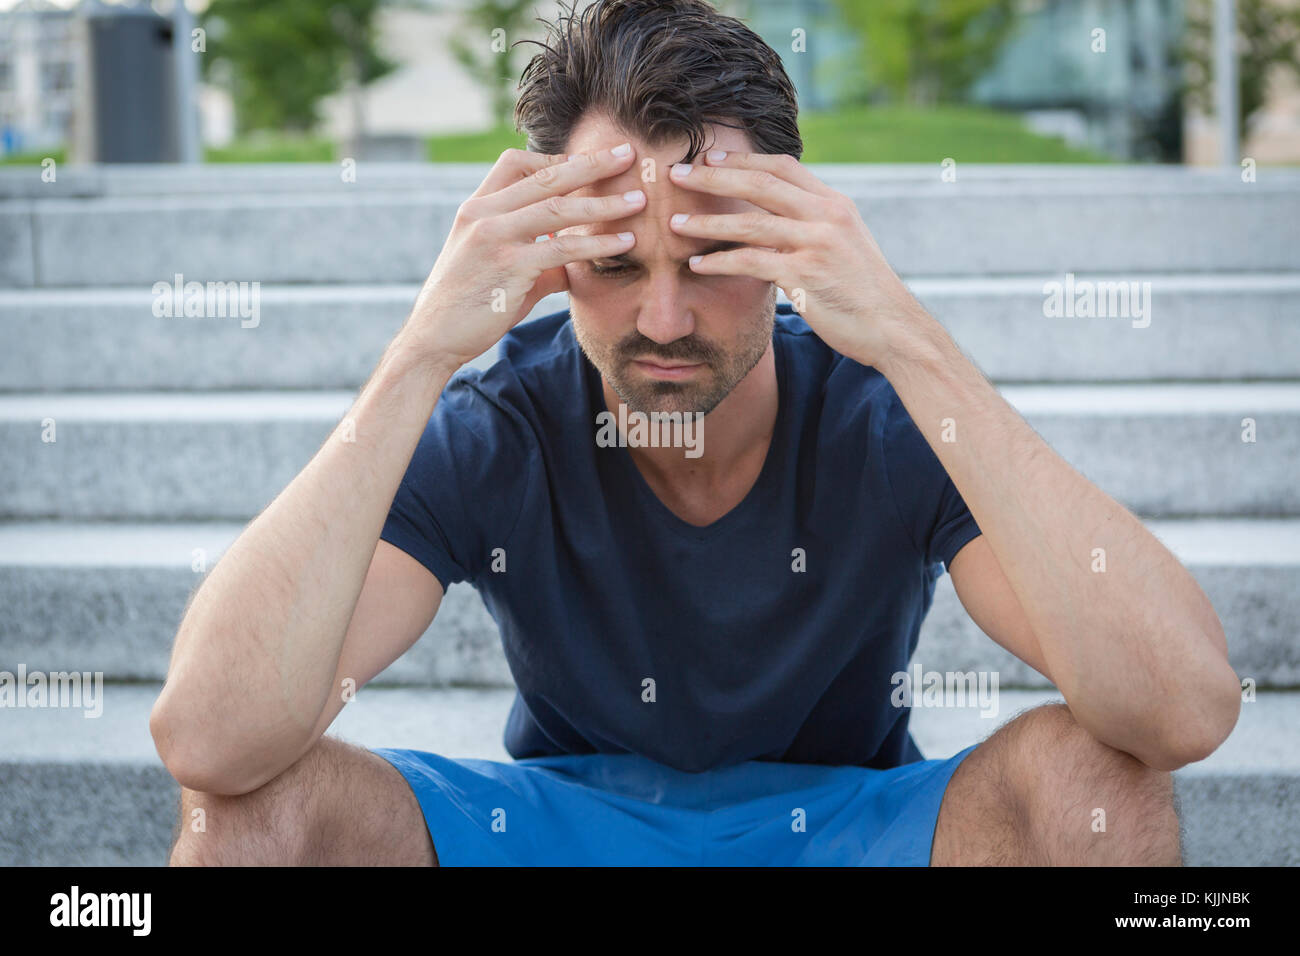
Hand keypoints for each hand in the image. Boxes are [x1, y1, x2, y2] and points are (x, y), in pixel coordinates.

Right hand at [398, 143, 645, 370]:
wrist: (433, 339)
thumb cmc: (469, 307)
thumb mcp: (500, 271)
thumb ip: (536, 261)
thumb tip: (571, 265)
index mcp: (476, 207)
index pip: (516, 163)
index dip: (556, 158)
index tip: (589, 162)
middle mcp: (482, 213)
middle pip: (546, 175)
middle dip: (591, 163)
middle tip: (627, 153)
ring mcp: (494, 237)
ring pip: (559, 208)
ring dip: (604, 202)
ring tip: (639, 200)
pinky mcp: (510, 266)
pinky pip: (563, 248)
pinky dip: (598, 243)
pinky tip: (625, 242)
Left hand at [666, 151, 927, 368]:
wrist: (893, 327)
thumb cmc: (863, 291)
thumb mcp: (845, 244)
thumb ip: (814, 225)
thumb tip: (779, 217)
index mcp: (835, 204)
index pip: (783, 166)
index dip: (742, 160)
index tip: (709, 157)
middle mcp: (827, 216)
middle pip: (760, 184)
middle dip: (714, 177)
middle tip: (677, 174)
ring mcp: (816, 245)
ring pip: (750, 224)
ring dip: (707, 223)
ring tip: (674, 223)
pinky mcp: (805, 277)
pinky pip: (751, 263)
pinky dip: (719, 262)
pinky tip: (697, 265)